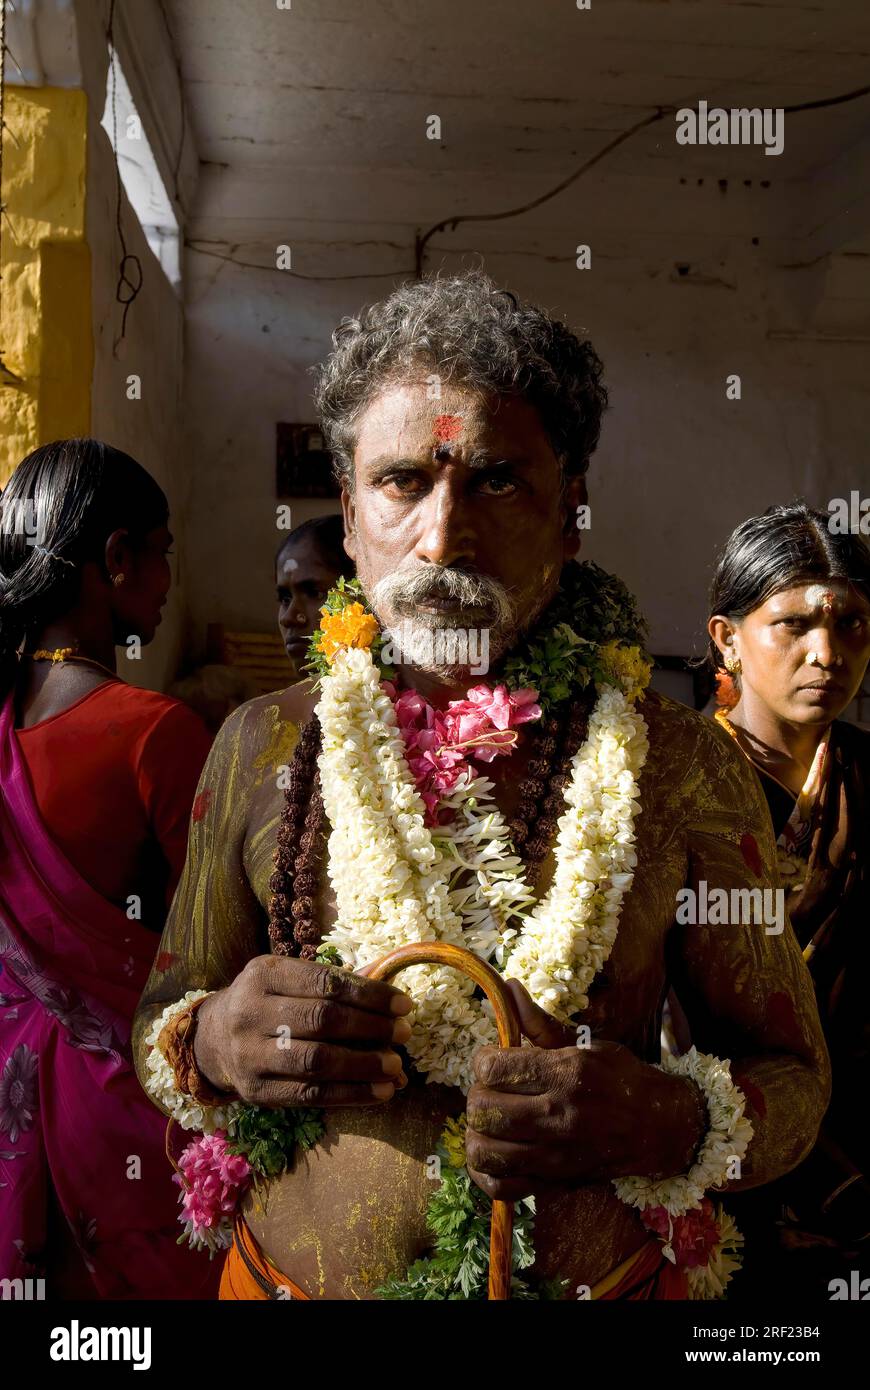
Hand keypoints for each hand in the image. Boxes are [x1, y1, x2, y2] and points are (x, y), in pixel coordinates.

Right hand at [193, 955, 412, 1108]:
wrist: (215, 1039)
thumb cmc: (269, 1002)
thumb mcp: (288, 979)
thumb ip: (334, 986)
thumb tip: (394, 1006)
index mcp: (265, 974)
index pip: (326, 982)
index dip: (369, 994)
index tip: (404, 1005)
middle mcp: (251, 1011)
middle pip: (322, 1019)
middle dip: (371, 1027)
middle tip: (405, 1034)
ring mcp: (249, 1054)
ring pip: (316, 1061)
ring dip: (364, 1065)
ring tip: (397, 1067)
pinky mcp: (256, 1091)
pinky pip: (310, 1096)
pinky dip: (351, 1095)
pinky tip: (381, 1092)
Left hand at [465, 980, 705, 1200]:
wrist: (660, 1127)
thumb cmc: (622, 1079)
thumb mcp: (586, 1043)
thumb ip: (540, 1023)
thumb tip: (509, 987)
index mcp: (566, 1073)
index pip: (493, 1069)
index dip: (483, 1060)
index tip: (493, 1060)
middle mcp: (559, 1115)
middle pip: (483, 1109)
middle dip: (478, 1094)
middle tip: (492, 1090)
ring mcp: (556, 1154)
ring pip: (485, 1150)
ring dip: (478, 1133)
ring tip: (491, 1121)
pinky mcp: (556, 1181)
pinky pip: (501, 1186)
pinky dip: (486, 1172)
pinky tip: (495, 1152)